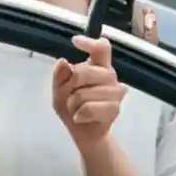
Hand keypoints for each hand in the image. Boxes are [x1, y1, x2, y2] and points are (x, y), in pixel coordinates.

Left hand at [52, 35, 127, 149]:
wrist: (84, 134)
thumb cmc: (73, 108)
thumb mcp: (59, 91)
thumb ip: (59, 76)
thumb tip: (63, 62)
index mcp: (98, 66)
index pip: (101, 48)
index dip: (89, 43)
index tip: (75, 41)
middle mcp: (110, 75)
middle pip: (86, 71)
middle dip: (69, 86)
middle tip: (69, 97)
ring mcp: (115, 92)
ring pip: (84, 93)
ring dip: (72, 104)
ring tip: (76, 110)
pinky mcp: (115, 109)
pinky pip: (90, 108)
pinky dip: (79, 115)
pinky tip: (80, 117)